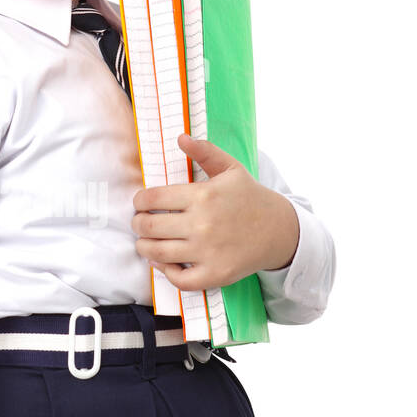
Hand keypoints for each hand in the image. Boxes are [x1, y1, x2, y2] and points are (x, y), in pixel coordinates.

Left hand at [131, 133, 299, 291]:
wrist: (279, 230)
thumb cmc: (250, 197)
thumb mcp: (231, 169)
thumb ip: (205, 152)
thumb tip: (181, 138)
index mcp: (203, 195)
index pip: (153, 198)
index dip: (139, 201)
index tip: (140, 204)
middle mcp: (203, 224)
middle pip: (149, 227)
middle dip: (137, 224)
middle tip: (139, 223)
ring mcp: (208, 252)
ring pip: (158, 253)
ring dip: (144, 247)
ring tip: (145, 242)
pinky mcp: (215, 274)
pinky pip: (179, 279)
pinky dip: (165, 272)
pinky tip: (162, 262)